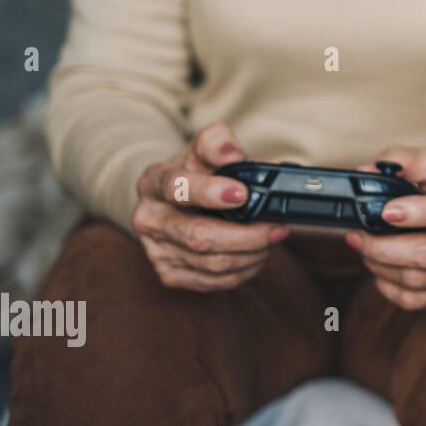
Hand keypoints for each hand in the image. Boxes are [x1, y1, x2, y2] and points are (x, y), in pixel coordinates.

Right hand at [132, 122, 288, 290]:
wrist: (171, 203)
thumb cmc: (193, 174)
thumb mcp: (202, 150)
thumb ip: (217, 143)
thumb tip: (233, 154)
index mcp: (153, 183)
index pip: (178, 188)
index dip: (211, 192)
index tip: (244, 194)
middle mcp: (148, 220)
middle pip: (199, 236)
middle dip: (246, 235)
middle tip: (277, 227)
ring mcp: (157, 252)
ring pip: (211, 264)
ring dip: (251, 254)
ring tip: (271, 239)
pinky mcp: (170, 275)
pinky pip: (214, 282)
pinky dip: (243, 270)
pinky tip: (256, 254)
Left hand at [345, 147, 425, 310]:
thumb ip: (403, 161)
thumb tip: (363, 174)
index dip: (419, 212)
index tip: (386, 211)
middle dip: (382, 247)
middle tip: (356, 236)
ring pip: (418, 280)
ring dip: (380, 266)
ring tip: (365, 249)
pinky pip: (417, 300)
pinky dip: (389, 286)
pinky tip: (381, 268)